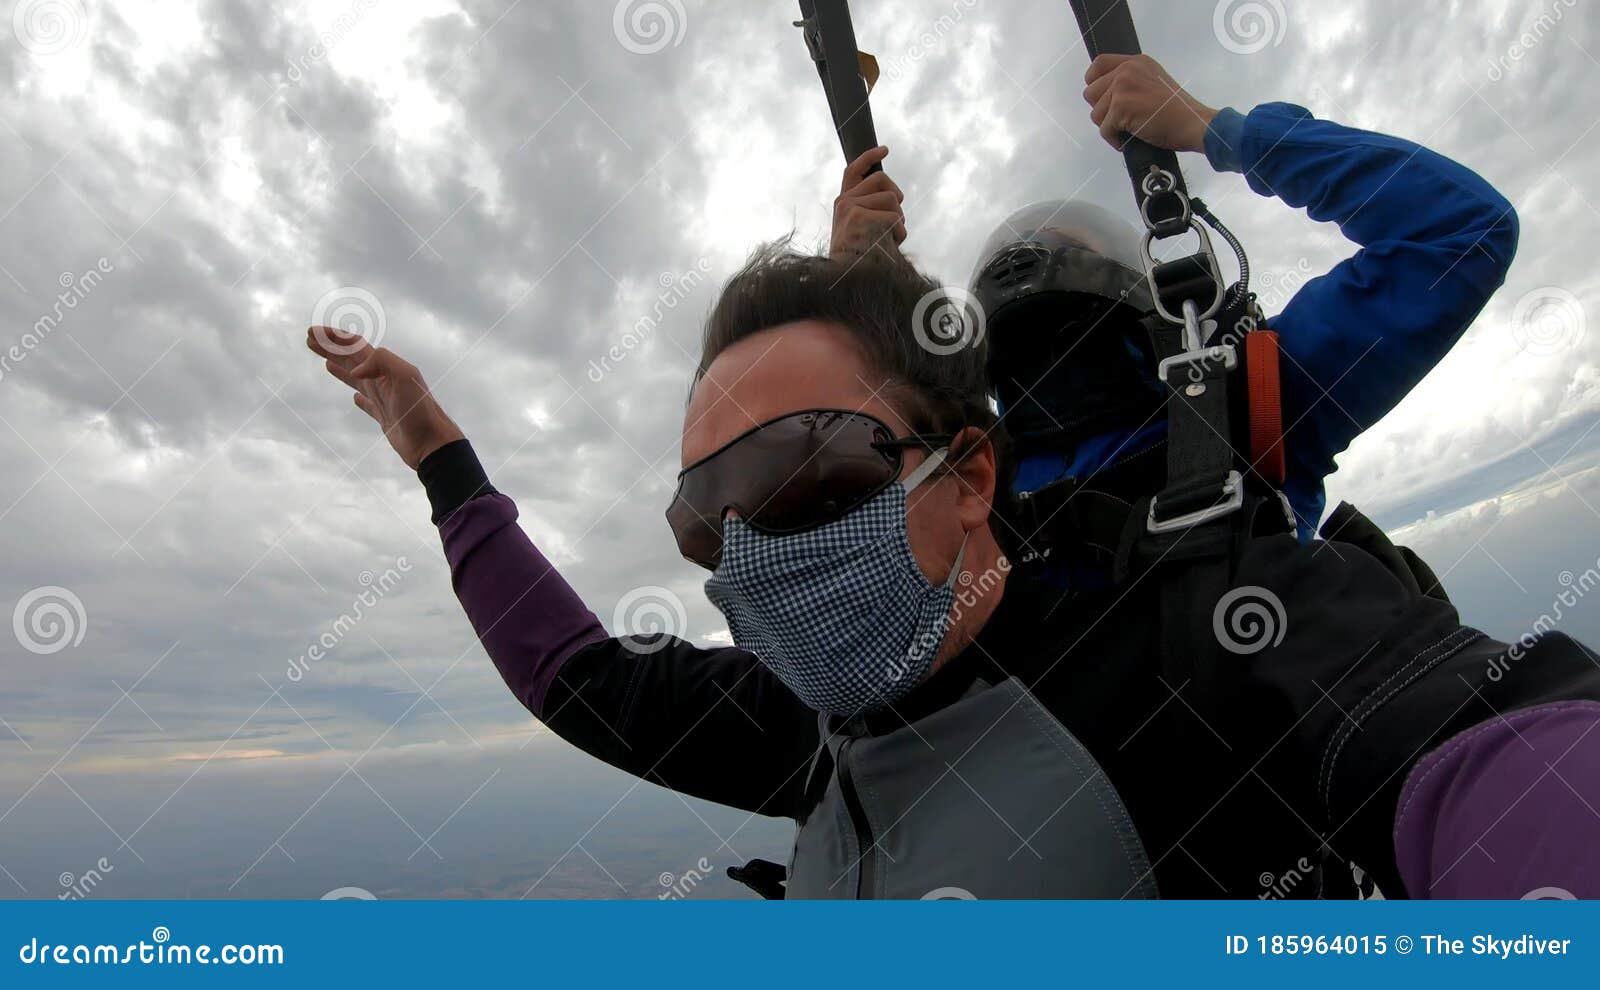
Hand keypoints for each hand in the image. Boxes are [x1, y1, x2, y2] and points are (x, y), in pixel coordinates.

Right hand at [307, 327, 463, 469]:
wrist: (431, 442)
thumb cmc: (421, 410)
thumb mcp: (406, 376)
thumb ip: (382, 361)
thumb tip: (356, 369)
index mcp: (386, 367)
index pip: (355, 346)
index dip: (334, 337)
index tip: (312, 332)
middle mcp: (384, 380)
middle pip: (352, 359)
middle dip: (331, 348)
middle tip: (309, 339)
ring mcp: (384, 399)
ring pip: (356, 379)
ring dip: (339, 368)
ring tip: (325, 362)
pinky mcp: (385, 418)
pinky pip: (368, 405)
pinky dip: (358, 399)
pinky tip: (355, 398)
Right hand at [829, 145, 906, 261]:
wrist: (845, 279)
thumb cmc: (859, 259)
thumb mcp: (861, 230)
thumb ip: (870, 209)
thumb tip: (893, 197)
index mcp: (843, 204)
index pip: (853, 171)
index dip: (869, 158)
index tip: (885, 149)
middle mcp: (844, 202)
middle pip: (882, 180)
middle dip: (896, 197)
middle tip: (897, 218)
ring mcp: (850, 208)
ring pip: (892, 198)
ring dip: (899, 220)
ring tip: (889, 238)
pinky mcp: (859, 217)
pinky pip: (894, 218)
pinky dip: (899, 234)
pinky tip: (890, 246)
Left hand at [1083, 54, 1216, 152]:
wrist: (1193, 123)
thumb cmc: (1177, 111)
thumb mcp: (1153, 81)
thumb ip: (1131, 81)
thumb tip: (1106, 95)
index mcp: (1136, 62)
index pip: (1098, 64)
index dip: (1094, 83)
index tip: (1101, 99)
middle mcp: (1127, 70)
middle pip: (1090, 92)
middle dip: (1102, 111)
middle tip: (1121, 120)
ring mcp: (1122, 87)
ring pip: (1095, 114)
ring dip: (1109, 126)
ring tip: (1128, 130)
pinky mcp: (1121, 106)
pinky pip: (1104, 130)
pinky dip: (1114, 140)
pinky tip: (1128, 140)